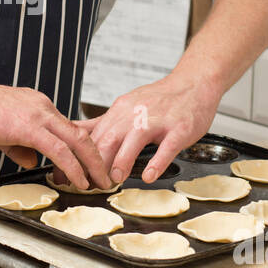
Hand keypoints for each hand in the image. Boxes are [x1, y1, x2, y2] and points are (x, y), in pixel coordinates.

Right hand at [0, 77, 112, 190]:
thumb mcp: (2, 133)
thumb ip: (20, 147)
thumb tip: (31, 162)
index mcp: (39, 106)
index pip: (69, 128)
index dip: (83, 148)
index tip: (91, 164)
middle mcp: (44, 108)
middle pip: (81, 134)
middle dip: (97, 157)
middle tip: (106, 176)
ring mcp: (39, 116)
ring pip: (77, 141)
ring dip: (92, 165)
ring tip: (100, 182)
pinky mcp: (30, 127)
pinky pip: (59, 151)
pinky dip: (73, 167)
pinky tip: (79, 181)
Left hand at [80, 73, 223, 183]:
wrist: (193, 84)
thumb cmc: (159, 100)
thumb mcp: (126, 107)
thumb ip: (103, 123)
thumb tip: (74, 134)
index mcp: (120, 111)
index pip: (94, 136)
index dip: (82, 157)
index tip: (76, 175)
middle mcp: (135, 114)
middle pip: (109, 138)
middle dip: (97, 163)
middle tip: (93, 183)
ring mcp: (158, 120)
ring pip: (134, 139)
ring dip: (122, 161)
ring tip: (114, 180)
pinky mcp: (179, 128)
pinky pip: (167, 146)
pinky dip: (157, 162)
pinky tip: (149, 176)